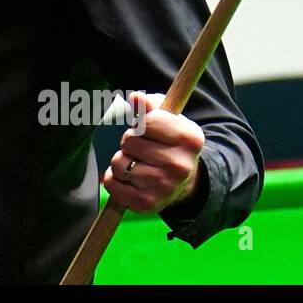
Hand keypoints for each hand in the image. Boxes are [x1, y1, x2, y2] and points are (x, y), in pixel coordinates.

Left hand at [102, 91, 204, 213]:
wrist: (184, 180)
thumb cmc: (169, 142)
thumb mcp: (167, 119)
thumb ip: (150, 105)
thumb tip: (136, 98)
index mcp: (190, 139)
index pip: (148, 121)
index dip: (142, 123)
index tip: (149, 129)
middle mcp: (181, 166)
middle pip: (129, 141)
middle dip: (129, 141)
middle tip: (142, 148)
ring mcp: (165, 187)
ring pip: (118, 164)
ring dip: (121, 160)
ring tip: (136, 163)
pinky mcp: (148, 204)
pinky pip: (112, 184)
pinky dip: (113, 179)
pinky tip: (128, 177)